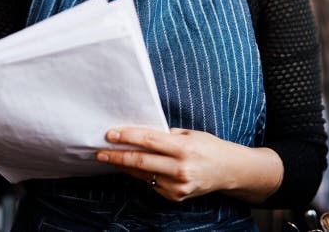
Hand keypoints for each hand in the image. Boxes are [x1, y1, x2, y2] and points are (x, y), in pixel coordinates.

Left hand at [96, 127, 281, 202]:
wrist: (229, 171)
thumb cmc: (208, 147)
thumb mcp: (190, 134)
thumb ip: (166, 135)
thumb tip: (140, 133)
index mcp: (183, 148)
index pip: (148, 141)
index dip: (127, 137)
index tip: (110, 134)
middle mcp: (180, 168)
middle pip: (140, 161)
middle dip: (117, 156)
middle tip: (100, 152)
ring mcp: (177, 185)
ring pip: (143, 175)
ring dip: (125, 166)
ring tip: (111, 158)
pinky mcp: (176, 196)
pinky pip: (152, 184)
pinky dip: (143, 175)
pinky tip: (137, 168)